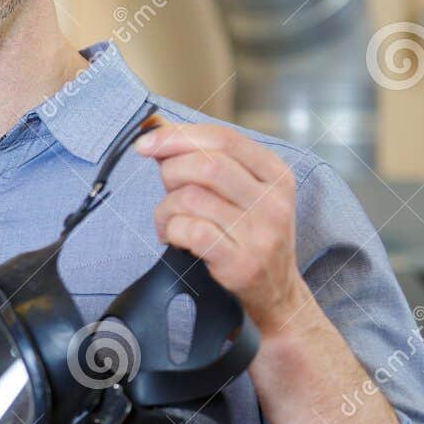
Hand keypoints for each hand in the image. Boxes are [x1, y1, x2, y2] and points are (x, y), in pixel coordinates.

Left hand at [135, 121, 313, 335]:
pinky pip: (189, 230)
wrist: (277, 293)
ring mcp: (260, 232)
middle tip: (166, 190)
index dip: (178, 136)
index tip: (146, 143)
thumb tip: (155, 130)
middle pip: (205, 165)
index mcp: (275, 173)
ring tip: (168, 221)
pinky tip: (174, 238)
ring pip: (191, 198)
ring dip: (165, 208)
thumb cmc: (248, 234)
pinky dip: (170, 230)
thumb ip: (207, 161)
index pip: (223, 139)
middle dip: (170, 172)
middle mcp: (273, 200)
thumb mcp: (242, 192)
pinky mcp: (241, 261)